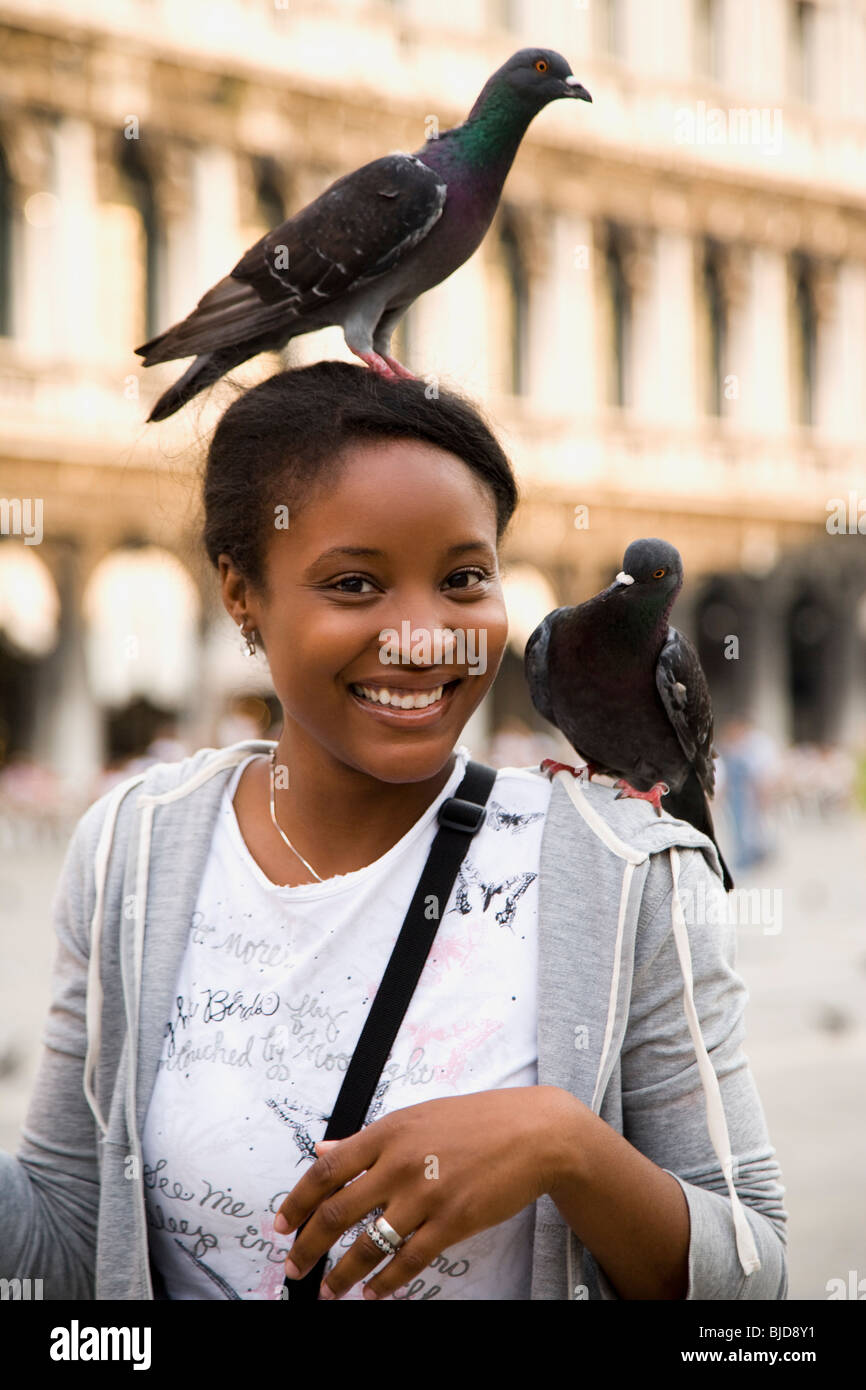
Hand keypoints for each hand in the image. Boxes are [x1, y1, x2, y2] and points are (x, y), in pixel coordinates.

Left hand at [274, 1084, 580, 1299]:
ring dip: (342, 1274)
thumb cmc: (476, 1121)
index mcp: (387, 1132)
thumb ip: (368, 1139)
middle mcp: (399, 1162)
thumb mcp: (416, 1116)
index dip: (296, 1201)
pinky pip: (408, 1260)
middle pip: (337, 1212)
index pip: (326, 1170)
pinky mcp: (452, 1221)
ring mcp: (425, 1194)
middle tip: (293, 1267)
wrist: (533, 1133)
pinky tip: (373, 1292)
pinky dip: (385, 1281)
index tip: (280, 1224)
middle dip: (308, 1247)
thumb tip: (323, 1149)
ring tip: (329, 1291)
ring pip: (368, 1244)